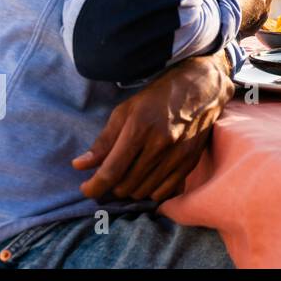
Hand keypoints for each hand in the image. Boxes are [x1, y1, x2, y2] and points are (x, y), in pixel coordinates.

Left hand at [71, 51, 235, 203]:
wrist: (201, 89)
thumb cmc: (158, 97)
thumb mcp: (125, 111)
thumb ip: (103, 141)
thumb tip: (79, 166)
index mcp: (139, 128)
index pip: (111, 171)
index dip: (94, 186)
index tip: (86, 188)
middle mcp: (160, 144)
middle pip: (126, 185)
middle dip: (111, 186)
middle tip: (110, 176)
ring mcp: (177, 155)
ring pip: (143, 191)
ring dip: (131, 189)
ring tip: (129, 176)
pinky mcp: (190, 162)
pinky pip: (164, 192)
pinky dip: (151, 191)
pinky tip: (147, 179)